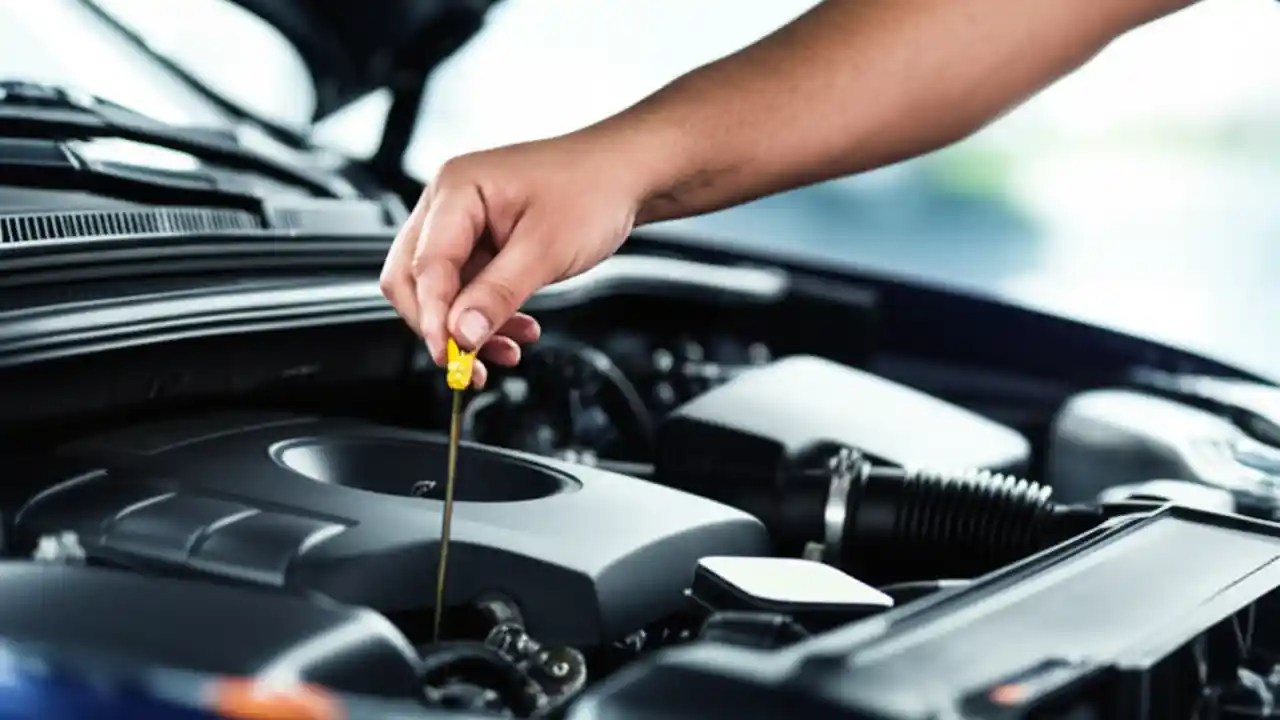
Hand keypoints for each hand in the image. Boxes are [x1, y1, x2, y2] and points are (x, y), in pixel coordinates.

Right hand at [380, 134, 643, 386]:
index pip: (423, 266)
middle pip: (414, 279)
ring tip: (509, 349)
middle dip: (441, 326)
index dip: (432, 317)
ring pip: (443, 292)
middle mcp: (450, 204)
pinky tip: (518, 330)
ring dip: (470, 327)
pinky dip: (488, 316)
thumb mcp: (545, 249)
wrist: (625, 175)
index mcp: (456, 191)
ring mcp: (464, 224)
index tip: (449, 356)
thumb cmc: (592, 189)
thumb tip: (461, 334)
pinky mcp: (482, 243)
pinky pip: (469, 289)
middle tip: (468, 364)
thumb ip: (498, 294)